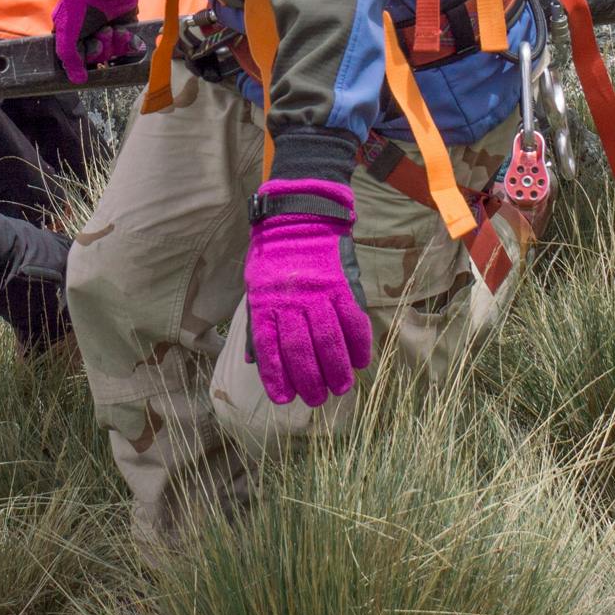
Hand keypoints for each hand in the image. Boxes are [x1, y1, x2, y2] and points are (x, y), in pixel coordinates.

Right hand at [52, 0, 140, 84]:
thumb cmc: (81, 5)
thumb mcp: (67, 32)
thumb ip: (69, 58)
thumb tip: (77, 81)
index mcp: (71, 33)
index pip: (78, 57)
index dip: (86, 57)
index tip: (90, 48)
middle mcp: (89, 32)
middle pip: (98, 55)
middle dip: (102, 47)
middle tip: (102, 32)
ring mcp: (107, 27)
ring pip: (113, 50)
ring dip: (115, 42)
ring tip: (113, 28)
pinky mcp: (123, 24)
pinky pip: (127, 43)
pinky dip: (128, 41)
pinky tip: (125, 33)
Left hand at [243, 180, 372, 406]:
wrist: (299, 215)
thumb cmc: (273, 256)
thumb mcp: (255, 287)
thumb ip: (258, 323)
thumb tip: (255, 362)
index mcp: (264, 302)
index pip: (269, 348)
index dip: (277, 377)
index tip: (285, 400)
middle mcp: (291, 301)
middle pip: (301, 351)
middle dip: (310, 382)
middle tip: (317, 399)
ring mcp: (318, 293)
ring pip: (329, 341)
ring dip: (336, 370)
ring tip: (340, 389)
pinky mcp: (342, 284)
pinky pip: (353, 320)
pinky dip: (358, 345)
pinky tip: (360, 362)